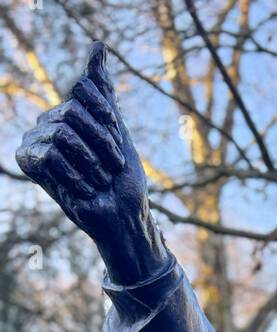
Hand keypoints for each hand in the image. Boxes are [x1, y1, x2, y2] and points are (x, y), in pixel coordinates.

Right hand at [16, 42, 167, 284]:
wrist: (122, 216)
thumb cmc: (122, 178)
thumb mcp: (117, 128)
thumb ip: (103, 90)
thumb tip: (98, 44)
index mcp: (70, 112)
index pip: (83, 90)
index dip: (106, 119)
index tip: (118, 145)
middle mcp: (50, 121)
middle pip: (72, 111)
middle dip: (100, 142)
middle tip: (111, 169)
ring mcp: (37, 140)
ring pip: (62, 133)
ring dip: (91, 163)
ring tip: (99, 181)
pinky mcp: (29, 161)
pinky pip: (50, 155)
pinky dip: (75, 176)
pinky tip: (84, 190)